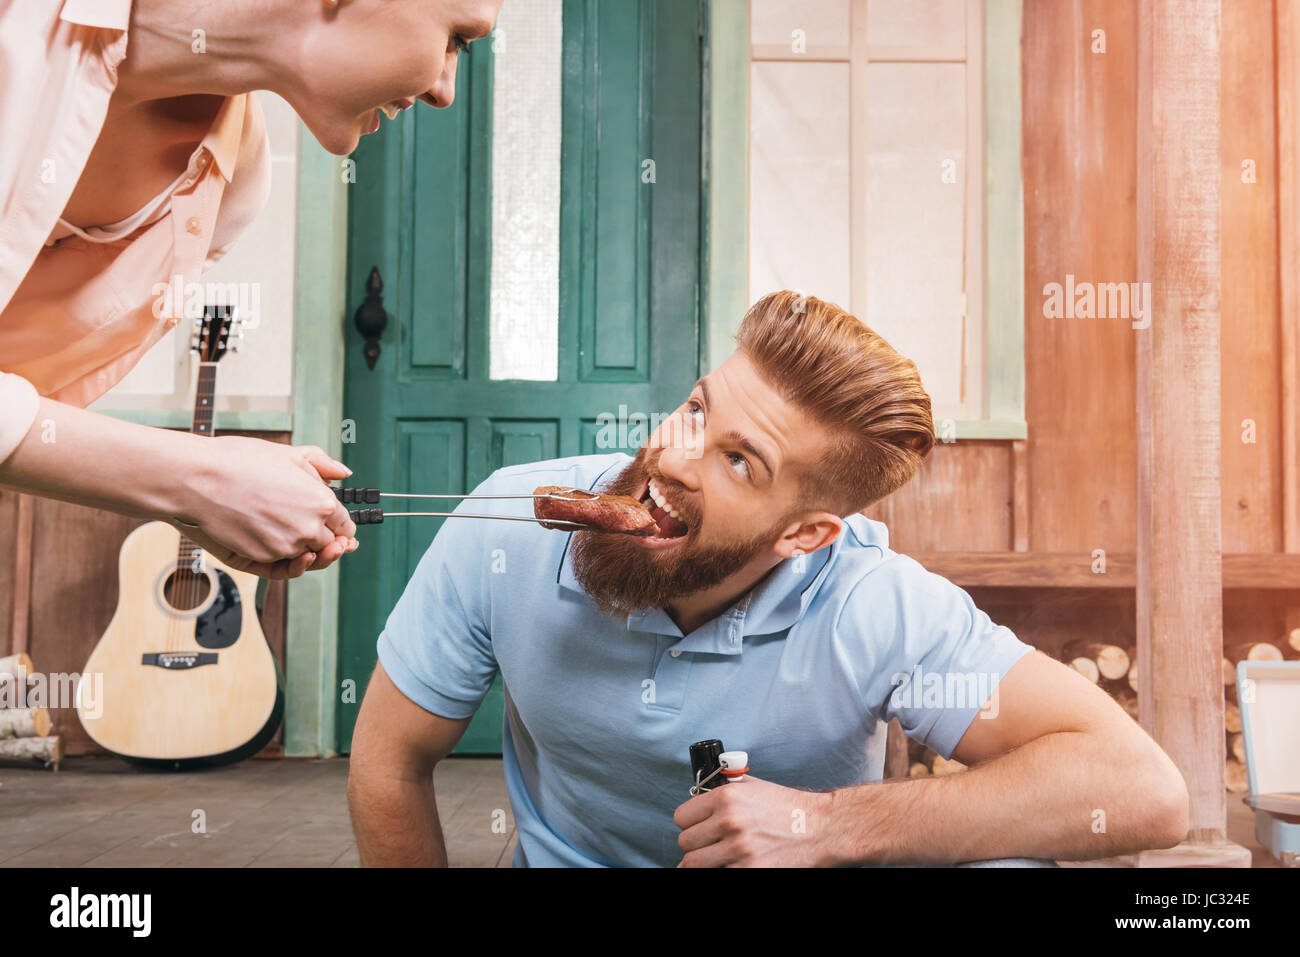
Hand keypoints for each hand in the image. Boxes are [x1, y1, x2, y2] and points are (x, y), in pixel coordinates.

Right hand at [172, 438, 358, 578]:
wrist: (197, 479)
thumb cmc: (238, 461)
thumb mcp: (288, 454)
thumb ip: (321, 464)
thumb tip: (342, 473)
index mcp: (321, 503)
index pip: (345, 525)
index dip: (343, 526)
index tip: (338, 525)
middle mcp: (308, 529)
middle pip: (329, 544)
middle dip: (327, 539)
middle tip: (318, 532)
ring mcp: (285, 547)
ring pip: (306, 556)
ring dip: (305, 549)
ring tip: (293, 533)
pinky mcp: (261, 558)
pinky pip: (281, 563)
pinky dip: (282, 555)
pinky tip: (276, 539)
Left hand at [673, 775, 836, 866]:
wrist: (820, 828)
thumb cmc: (788, 808)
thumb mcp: (753, 787)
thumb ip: (724, 790)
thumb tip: (699, 797)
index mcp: (726, 797)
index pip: (681, 817)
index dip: (689, 823)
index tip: (696, 827)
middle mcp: (729, 822)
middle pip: (685, 843)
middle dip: (696, 844)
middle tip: (710, 844)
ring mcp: (738, 850)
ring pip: (694, 864)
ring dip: (704, 861)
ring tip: (717, 856)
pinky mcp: (748, 871)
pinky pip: (718, 873)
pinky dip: (722, 869)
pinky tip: (731, 863)